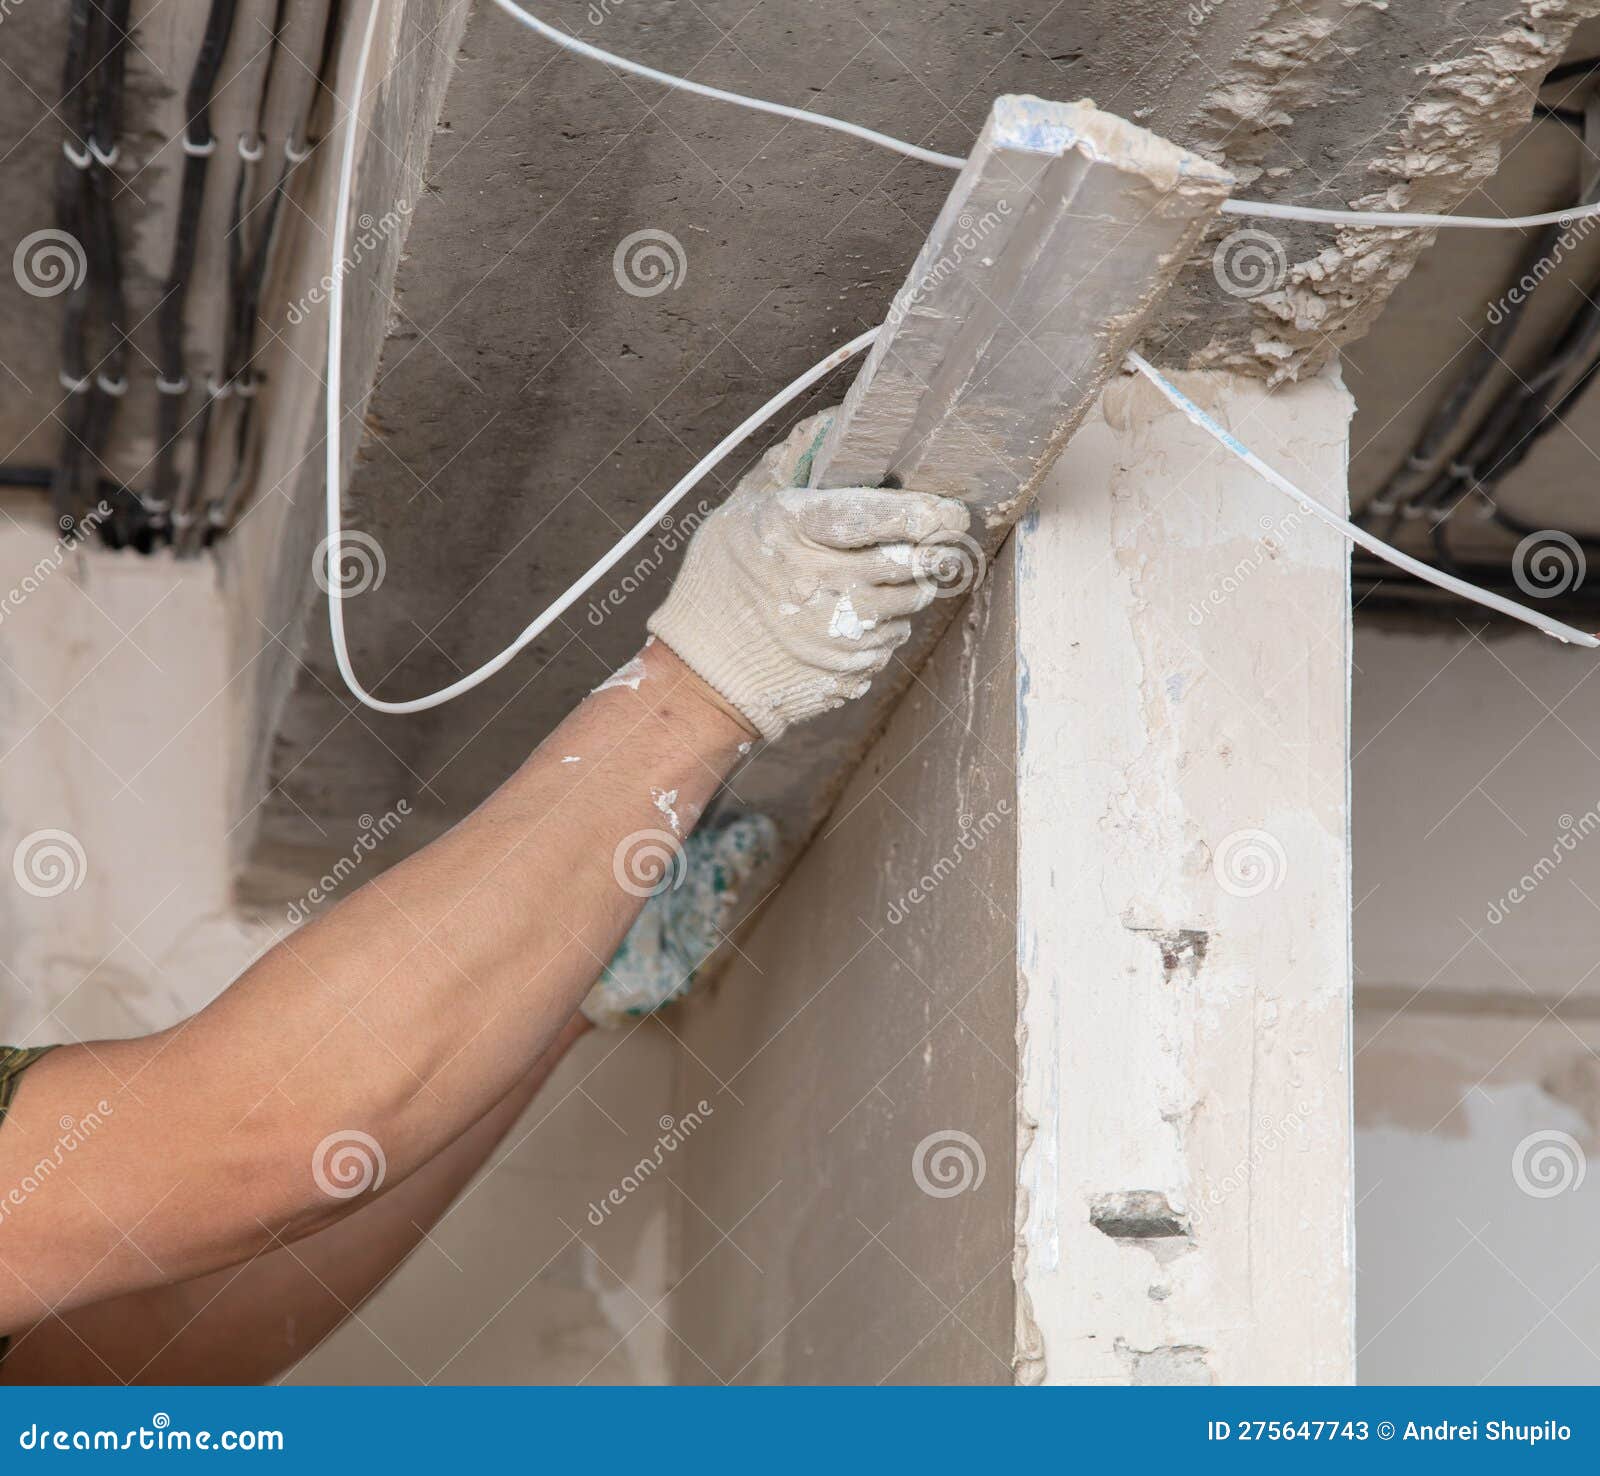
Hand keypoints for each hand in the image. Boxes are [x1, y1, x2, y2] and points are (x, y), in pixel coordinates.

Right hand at [648, 411, 970, 738]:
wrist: (704, 674)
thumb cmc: (718, 584)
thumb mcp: (737, 513)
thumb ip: (786, 466)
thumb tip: (830, 423)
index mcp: (792, 534)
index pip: (872, 515)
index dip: (919, 511)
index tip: (947, 510)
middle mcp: (820, 582)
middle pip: (907, 561)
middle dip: (935, 550)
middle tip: (947, 540)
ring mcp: (838, 632)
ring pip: (909, 601)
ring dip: (915, 587)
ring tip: (900, 575)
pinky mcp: (851, 668)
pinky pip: (893, 638)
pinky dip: (889, 624)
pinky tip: (864, 615)